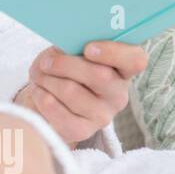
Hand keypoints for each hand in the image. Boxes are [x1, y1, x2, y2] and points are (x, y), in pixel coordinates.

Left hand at [14, 40, 147, 145]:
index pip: (135, 60)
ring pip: (72, 91)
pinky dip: (42, 97)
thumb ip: (78, 43)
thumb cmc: (68, 67)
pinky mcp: (82, 131)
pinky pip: (58, 112)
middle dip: (66, 64)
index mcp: (123, 69)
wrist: (52, 98)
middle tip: (46, 62)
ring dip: (48, 80)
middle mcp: (118, 95)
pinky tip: (39, 91)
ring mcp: (102, 115)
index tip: (88, 48)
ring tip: (39, 74)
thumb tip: (66, 42)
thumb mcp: (75, 49)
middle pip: (99, 75)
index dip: (113, 52)